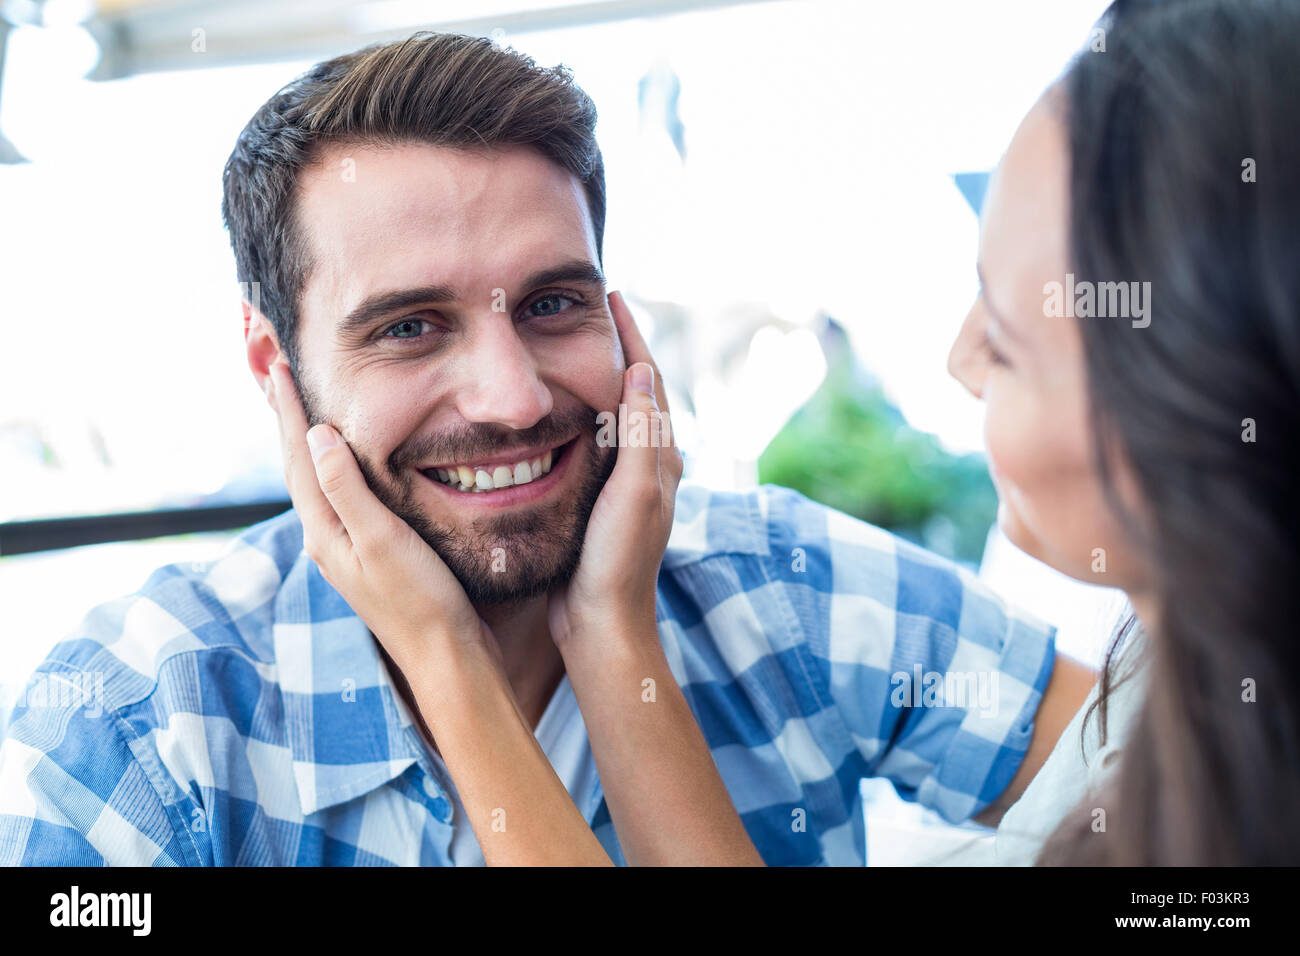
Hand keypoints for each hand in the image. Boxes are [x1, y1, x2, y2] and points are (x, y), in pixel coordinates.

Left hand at [265, 360, 501, 680]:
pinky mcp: (367, 557)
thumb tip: (315, 435)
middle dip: (286, 421)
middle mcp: (326, 539)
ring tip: (297, 408)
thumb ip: (348, 488)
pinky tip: (342, 464)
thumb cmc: (423, 601)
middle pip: (298, 468)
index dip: (288, 411)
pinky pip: (337, 497)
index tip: (277, 367)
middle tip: (273, 376)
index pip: (299, 458)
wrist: (447, 658)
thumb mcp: (383, 540)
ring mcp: (345, 550)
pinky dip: (332, 467)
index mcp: (325, 532)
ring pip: (315, 482)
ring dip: (304, 442)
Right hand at [547, 290, 683, 646]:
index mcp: (661, 458)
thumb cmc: (618, 563)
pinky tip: (563, 413)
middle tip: (592, 309)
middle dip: (620, 346)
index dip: (631, 335)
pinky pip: (599, 440)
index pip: (648, 379)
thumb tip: (640, 371)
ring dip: (603, 376)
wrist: (603, 625)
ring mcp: (628, 483)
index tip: (611, 295)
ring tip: (575, 346)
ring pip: (617, 413)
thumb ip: (638, 435)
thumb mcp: (632, 494)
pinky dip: (586, 413)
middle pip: (636, 390)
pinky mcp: (604, 500)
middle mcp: (650, 465)